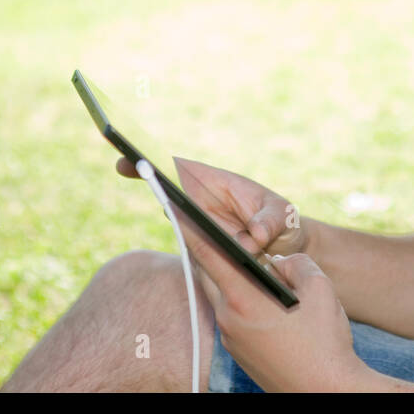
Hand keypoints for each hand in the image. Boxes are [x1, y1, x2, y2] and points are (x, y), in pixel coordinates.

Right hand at [115, 155, 307, 256]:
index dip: (156, 162)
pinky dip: (193, 254)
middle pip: (170, 193)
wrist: (288, 251)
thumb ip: (270, 223)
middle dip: (147, 179)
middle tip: (125, 168)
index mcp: (219, 184)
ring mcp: (201, 230)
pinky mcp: (205, 254)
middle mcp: (204, 205)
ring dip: (173, 224)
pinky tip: (207, 254)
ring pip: (179, 226)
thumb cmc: (284, 223)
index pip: (182, 168)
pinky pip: (193, 251)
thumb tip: (254, 236)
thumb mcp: (283, 217)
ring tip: (184, 223)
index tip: (132, 159)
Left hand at [177, 220, 365, 391]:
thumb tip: (278, 262)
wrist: (326, 391)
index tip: (173, 205)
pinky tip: (264, 300)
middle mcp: (228, 317)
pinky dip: (242, 300)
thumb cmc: (325, 340)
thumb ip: (294, 263)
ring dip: (230, 277)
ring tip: (250, 265)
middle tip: (207, 226)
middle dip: (209, 249)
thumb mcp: (318, 286)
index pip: (206, 253)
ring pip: (222, 295)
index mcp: (243, 296)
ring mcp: (231, 338)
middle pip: (208, 273)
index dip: (188, 225)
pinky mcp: (239, 352)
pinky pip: (233, 315)